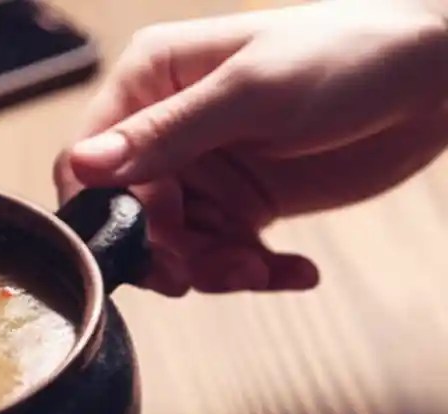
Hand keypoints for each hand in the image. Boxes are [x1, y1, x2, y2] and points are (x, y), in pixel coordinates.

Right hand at [54, 0, 447, 294]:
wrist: (435, 78)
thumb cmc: (349, 56)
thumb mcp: (252, 95)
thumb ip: (166, 134)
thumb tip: (85, 164)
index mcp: (150, 81)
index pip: (88, 159)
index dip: (107, 211)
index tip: (147, 244)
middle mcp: (165, 127)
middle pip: (129, 215)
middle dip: (171, 251)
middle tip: (215, 270)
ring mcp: (203, 167)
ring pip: (174, 245)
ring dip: (216, 269)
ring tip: (263, 270)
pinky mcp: (240, 202)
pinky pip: (220, 254)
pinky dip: (253, 272)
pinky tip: (292, 270)